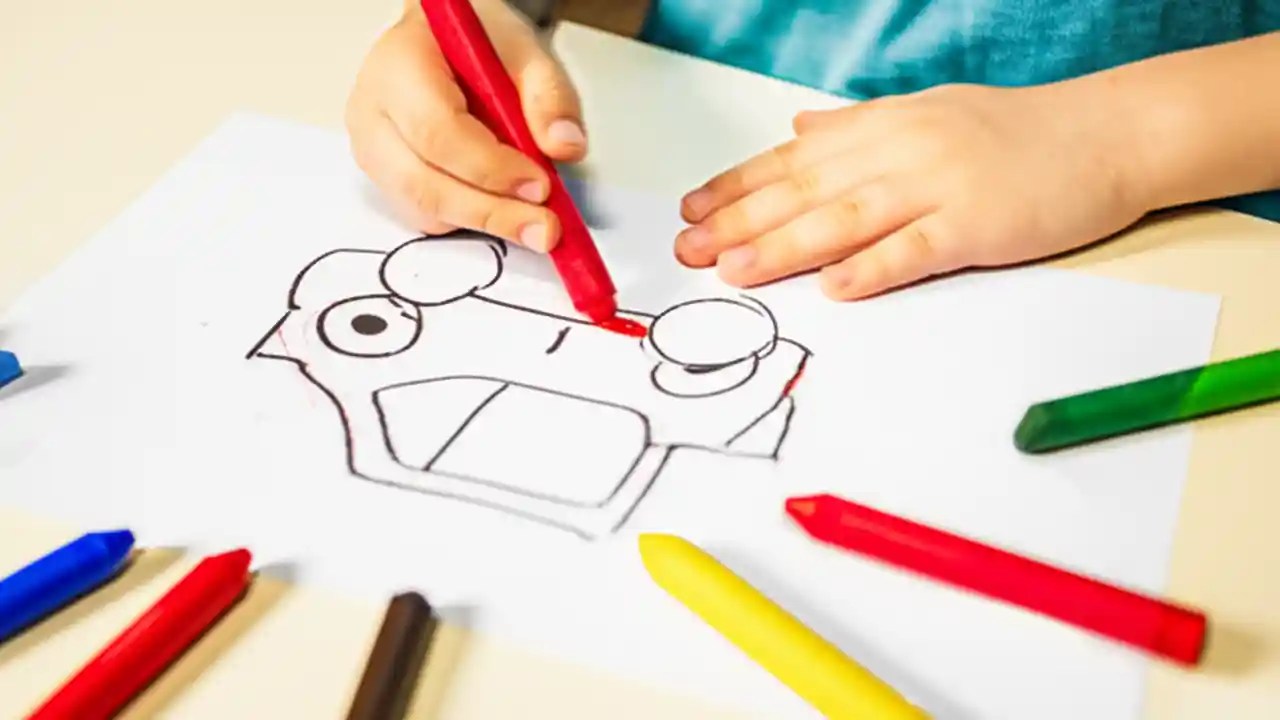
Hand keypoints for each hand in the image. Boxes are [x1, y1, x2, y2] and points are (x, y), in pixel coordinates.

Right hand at [345, 0, 585, 251]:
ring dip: (482, 223)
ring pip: (422, 208)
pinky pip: (424, 216)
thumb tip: (565, 145)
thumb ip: (550, 96)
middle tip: (544, 228)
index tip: (540, 186)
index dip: (490, 167)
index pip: (437, 130)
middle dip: (489, 211)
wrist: (451, 49)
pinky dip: (468, 222)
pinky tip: (503, 210)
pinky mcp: (384, 180)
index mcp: (400, 65)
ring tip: (533, 223)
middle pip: (422, 182)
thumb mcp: (527, 54)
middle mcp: (372, 112)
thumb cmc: (480, 47)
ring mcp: (371, 150)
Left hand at [673, 82, 1149, 299]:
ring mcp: (939, 186)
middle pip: (805, 190)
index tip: (691, 210)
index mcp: (884, 127)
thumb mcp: (927, 113)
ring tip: (734, 270)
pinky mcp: (978, 225)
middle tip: (688, 251)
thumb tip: (800, 129)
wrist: (1106, 133)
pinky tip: (831, 289)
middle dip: (739, 222)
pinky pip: (915, 249)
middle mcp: (901, 151)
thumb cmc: (1014, 130)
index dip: (737, 186)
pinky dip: (871, 269)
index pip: (793, 159)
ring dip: (784, 246)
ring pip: (846, 218)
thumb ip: (858, 127)